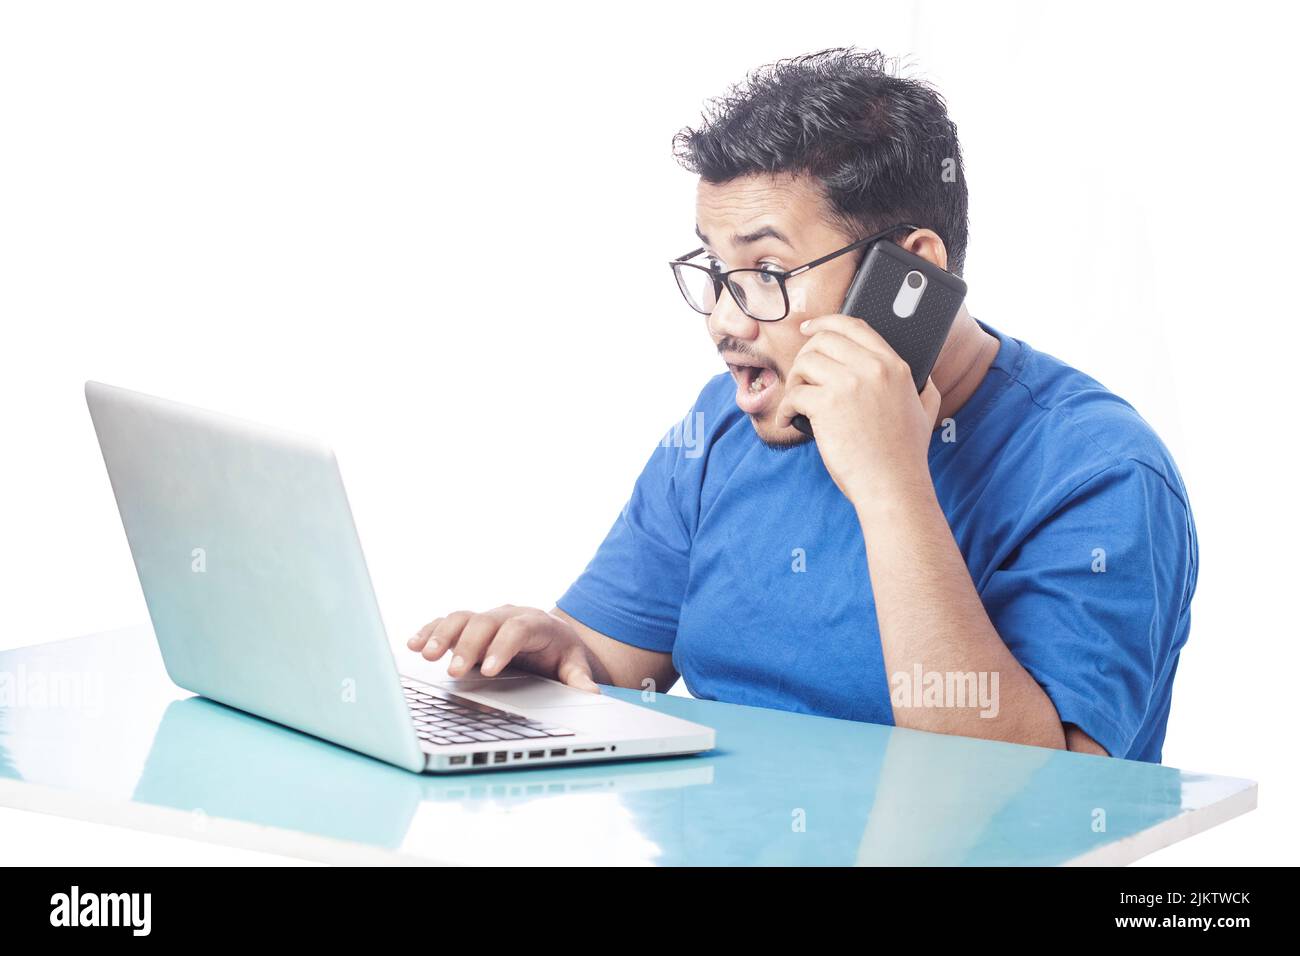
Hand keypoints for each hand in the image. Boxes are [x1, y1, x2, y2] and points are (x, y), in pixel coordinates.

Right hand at [406, 605, 600, 693]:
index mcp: (536, 624)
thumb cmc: (561, 654)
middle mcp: (508, 615)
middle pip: (484, 622)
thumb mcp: (575, 666)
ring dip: (441, 635)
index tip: (490, 670)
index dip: (502, 647)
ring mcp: (486, 619)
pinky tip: (412, 646)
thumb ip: (579, 679)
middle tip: (455, 673)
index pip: (518, 629)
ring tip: (425, 656)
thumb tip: (591, 694)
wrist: (552, 639)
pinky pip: (445, 624)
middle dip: (468, 646)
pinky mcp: (468, 628)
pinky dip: (428, 632)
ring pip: (461, 618)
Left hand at [776, 315, 940, 505]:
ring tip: (797, 401)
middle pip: (823, 340)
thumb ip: (924, 386)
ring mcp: (849, 384)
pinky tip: (789, 420)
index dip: (826, 322)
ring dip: (794, 381)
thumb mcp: (926, 410)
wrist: (893, 486)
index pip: (854, 325)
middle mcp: (872, 368)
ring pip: (804, 362)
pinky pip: (793, 393)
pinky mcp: (826, 404)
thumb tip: (925, 376)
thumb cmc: (904, 455)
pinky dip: (785, 408)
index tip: (810, 328)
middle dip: (805, 356)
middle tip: (801, 377)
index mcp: (894, 365)